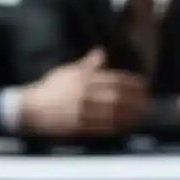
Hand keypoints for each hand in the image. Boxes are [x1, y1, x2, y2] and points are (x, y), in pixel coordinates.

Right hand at [19, 48, 148, 136]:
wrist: (32, 108)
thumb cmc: (51, 88)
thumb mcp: (68, 71)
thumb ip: (88, 64)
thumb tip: (102, 52)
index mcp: (83, 79)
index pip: (115, 80)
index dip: (133, 83)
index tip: (144, 85)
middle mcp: (84, 94)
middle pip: (118, 97)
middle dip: (136, 99)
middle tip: (147, 101)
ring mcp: (82, 111)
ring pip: (113, 113)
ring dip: (131, 114)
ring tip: (141, 113)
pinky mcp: (79, 126)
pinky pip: (103, 127)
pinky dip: (118, 126)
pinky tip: (127, 125)